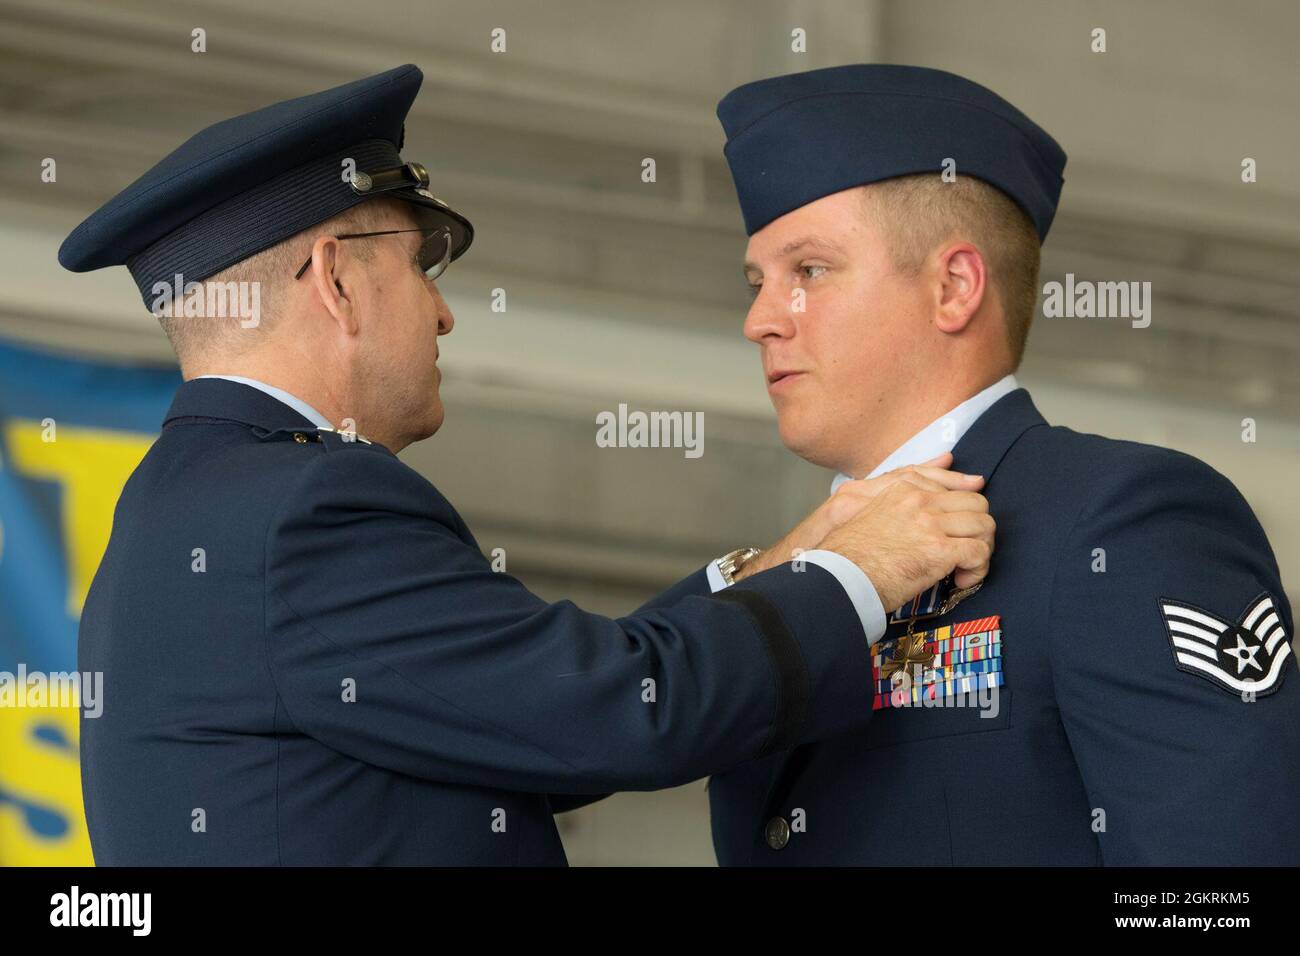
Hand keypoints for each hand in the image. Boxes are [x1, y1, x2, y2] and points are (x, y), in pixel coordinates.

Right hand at [817, 470, 993, 612]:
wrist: (841, 576)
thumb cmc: (850, 553)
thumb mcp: (865, 513)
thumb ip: (889, 502)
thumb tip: (909, 495)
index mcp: (902, 490)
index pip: (949, 484)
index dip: (966, 500)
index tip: (973, 512)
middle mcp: (920, 500)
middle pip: (976, 502)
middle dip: (978, 528)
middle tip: (967, 549)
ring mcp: (931, 523)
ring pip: (985, 525)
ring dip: (982, 549)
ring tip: (966, 567)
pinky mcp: (940, 549)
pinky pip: (979, 552)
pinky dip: (977, 569)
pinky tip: (962, 579)